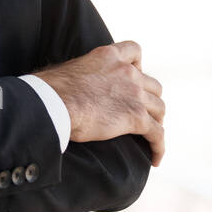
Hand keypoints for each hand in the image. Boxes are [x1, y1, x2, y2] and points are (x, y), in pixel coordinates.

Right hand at [34, 41, 164, 165]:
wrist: (55, 102)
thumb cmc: (53, 90)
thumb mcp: (72, 69)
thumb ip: (84, 73)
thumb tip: (73, 84)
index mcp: (109, 56)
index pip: (134, 51)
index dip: (138, 65)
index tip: (135, 76)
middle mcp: (127, 72)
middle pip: (152, 85)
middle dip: (149, 99)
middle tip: (142, 113)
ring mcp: (134, 93)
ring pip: (159, 108)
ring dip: (156, 121)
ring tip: (150, 136)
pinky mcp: (136, 117)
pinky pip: (157, 134)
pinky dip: (158, 147)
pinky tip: (155, 159)